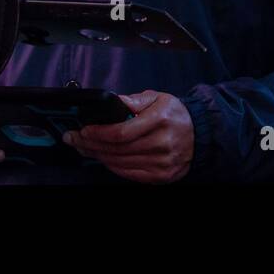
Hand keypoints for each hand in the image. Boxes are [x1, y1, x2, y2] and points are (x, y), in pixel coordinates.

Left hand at [63, 90, 193, 183]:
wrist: (200, 135)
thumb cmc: (175, 115)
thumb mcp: (159, 98)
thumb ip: (135, 100)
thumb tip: (114, 102)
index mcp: (159, 120)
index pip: (121, 132)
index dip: (98, 133)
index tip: (83, 130)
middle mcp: (161, 144)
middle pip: (117, 149)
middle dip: (91, 144)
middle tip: (73, 139)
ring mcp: (161, 163)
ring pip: (120, 163)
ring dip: (97, 156)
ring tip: (83, 147)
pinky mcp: (160, 176)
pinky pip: (129, 173)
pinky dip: (112, 166)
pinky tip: (102, 157)